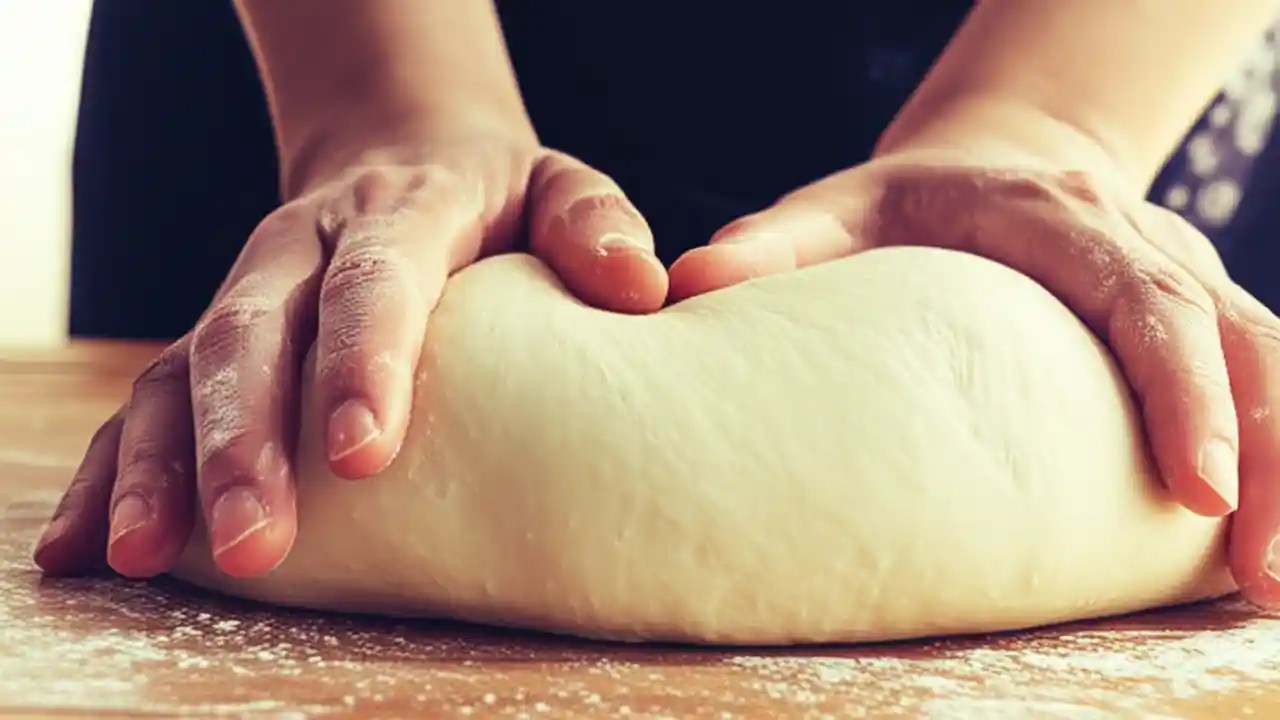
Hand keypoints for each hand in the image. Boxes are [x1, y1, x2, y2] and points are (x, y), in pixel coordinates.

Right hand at [34, 137, 666, 578]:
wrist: (403, 154)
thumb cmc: (497, 197)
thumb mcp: (559, 189)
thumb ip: (598, 227)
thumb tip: (646, 286)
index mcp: (396, 214)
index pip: (373, 285)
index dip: (362, 365)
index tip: (364, 456)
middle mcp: (298, 250)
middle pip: (252, 335)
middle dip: (243, 443)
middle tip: (254, 545)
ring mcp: (245, 293)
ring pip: (179, 373)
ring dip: (160, 468)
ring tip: (148, 560)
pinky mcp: (213, 336)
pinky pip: (146, 401)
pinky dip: (112, 471)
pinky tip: (86, 545)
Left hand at [669, 149, 1279, 606]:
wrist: (987, 164)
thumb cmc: (902, 205)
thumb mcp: (832, 209)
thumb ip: (771, 245)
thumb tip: (685, 286)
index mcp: (1059, 218)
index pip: (1144, 301)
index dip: (1182, 392)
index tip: (1198, 492)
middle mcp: (1144, 244)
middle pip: (1243, 340)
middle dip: (1272, 458)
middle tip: (1264, 578)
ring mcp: (1187, 278)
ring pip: (1278, 363)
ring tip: (1276, 587)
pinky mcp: (1202, 317)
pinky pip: (1269, 380)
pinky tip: (1264, 542)